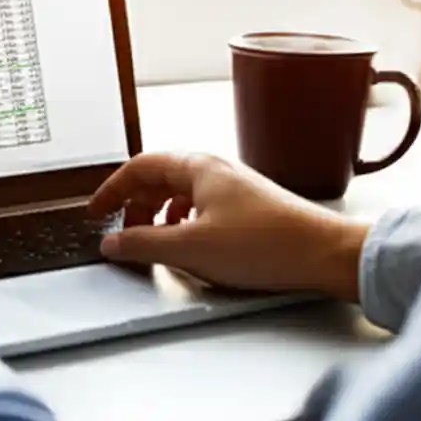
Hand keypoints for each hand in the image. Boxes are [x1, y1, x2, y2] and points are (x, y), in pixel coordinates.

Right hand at [89, 152, 368, 300]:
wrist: (325, 253)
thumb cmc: (265, 243)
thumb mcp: (190, 247)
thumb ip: (143, 244)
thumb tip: (111, 242)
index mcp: (198, 166)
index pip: (140, 166)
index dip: (112, 189)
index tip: (96, 210)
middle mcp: (215, 170)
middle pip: (159, 177)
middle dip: (134, 204)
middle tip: (120, 230)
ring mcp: (233, 188)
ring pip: (181, 193)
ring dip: (158, 215)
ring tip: (151, 240)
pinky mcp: (248, 208)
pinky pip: (201, 207)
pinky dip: (182, 223)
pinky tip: (187, 245)